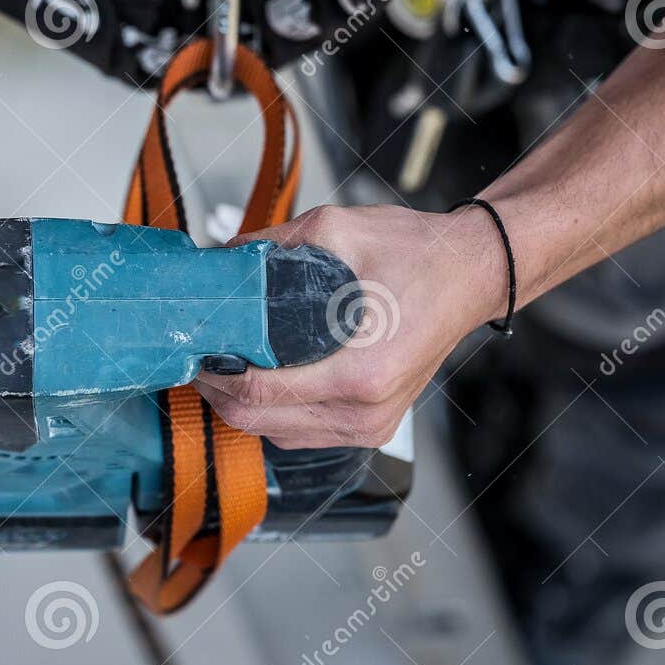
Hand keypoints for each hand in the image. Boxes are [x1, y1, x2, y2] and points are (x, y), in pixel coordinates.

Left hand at [195, 203, 507, 449]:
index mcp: (360, 371)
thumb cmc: (417, 254)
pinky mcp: (373, 426)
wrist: (471, 273)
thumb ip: (272, 245)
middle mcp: (365, 410)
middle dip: (218, 393)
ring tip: (220, 367)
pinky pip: (302, 433)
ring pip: (276, 434)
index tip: (193, 349)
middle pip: (259, 421)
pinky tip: (257, 382)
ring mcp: (371, 425)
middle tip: (196, 358)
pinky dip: (272, 413)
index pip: (261, 392)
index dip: (215, 374)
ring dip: (241, 406)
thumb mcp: (337, 230)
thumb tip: (222, 258)